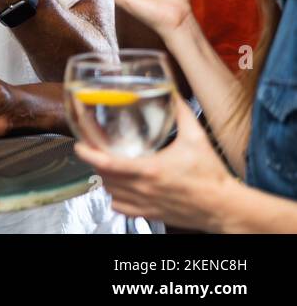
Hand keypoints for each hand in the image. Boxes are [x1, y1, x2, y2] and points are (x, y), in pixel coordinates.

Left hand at [72, 95, 234, 231]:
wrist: (224, 207)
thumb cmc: (211, 176)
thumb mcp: (196, 138)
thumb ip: (181, 112)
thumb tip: (170, 91)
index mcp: (149, 170)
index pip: (106, 163)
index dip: (87, 154)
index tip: (79, 144)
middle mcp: (143, 188)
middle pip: (102, 177)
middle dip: (94, 163)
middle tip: (93, 150)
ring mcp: (145, 204)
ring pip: (109, 193)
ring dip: (104, 179)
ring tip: (106, 166)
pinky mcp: (150, 214)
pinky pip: (121, 209)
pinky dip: (115, 198)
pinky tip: (120, 187)